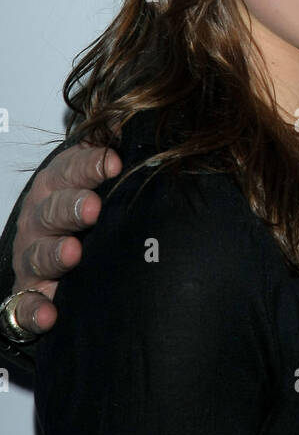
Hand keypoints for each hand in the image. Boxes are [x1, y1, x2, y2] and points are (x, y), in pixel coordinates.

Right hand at [10, 143, 121, 336]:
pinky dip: (34, 310)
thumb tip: (136, 120)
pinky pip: (25, 306)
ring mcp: (32, 256)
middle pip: (53, 209)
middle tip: (93, 207)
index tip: (113, 162)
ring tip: (74, 254)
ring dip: (55, 254)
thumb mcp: (95, 178)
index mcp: (58, 185)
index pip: (72, 169)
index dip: (91, 165)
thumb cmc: (80, 210)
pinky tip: (50, 314)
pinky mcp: (28, 294)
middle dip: (71, 206)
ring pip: (40, 254)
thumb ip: (112, 154)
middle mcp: (40, 218)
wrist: (52, 258)